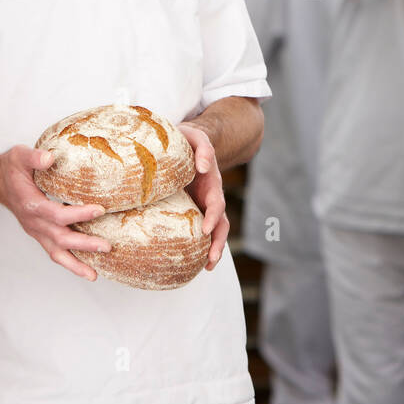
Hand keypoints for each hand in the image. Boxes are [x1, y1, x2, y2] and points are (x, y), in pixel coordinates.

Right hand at [0, 146, 111, 280]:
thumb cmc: (11, 168)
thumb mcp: (20, 155)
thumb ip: (34, 157)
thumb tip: (50, 158)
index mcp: (31, 204)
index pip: (57, 215)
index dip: (78, 214)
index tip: (99, 209)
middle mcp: (33, 222)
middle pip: (60, 238)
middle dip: (84, 244)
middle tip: (106, 246)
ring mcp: (36, 231)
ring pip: (55, 252)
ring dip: (75, 264)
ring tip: (93, 275)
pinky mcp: (39, 234)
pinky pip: (53, 252)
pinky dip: (68, 262)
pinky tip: (84, 269)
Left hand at [176, 122, 229, 270]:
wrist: (183, 143)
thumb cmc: (186, 139)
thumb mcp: (194, 137)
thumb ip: (202, 147)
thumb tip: (203, 166)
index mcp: (211, 181)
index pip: (216, 202)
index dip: (212, 216)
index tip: (205, 229)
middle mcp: (211, 195)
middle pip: (221, 222)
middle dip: (218, 240)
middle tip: (211, 258)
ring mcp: (204, 203)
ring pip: (215, 229)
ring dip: (214, 248)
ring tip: (207, 266)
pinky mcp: (193, 209)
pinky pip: (201, 229)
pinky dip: (202, 246)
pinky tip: (195, 262)